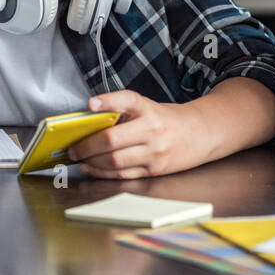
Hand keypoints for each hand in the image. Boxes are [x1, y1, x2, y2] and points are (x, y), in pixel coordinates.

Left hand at [66, 91, 197, 178]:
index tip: (90, 104)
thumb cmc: (169, 120)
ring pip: (114, 161)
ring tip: (79, 158)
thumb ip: (123, 111)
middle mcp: (153, 130)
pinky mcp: (154, 170)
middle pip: (112, 140)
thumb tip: (89, 119)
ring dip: (91, 161)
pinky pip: (122, 174)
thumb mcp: (149, 107)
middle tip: (72, 147)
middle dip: (86, 146)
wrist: (201, 134)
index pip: (128, 100)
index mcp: (150, 110)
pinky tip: (92, 168)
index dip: (108, 101)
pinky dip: (103, 173)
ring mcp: (154, 153)